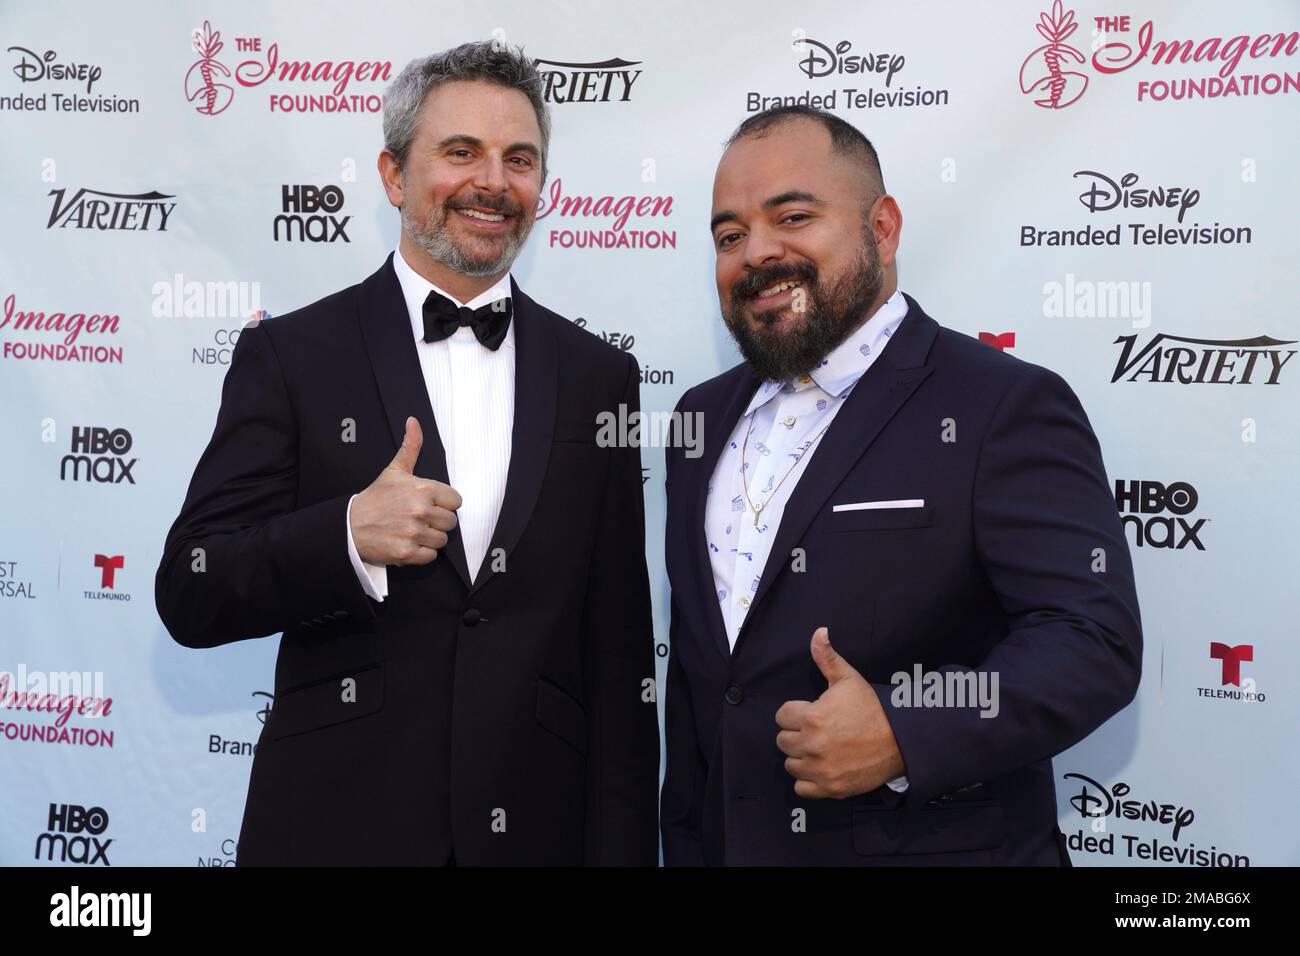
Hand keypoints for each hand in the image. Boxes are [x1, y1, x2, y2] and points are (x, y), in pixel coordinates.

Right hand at [349, 417, 461, 565]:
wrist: (350, 526)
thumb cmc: (375, 498)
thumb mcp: (394, 471)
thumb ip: (410, 447)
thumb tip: (413, 422)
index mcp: (422, 489)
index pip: (456, 501)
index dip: (443, 504)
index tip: (429, 504)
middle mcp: (421, 510)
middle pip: (450, 522)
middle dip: (437, 522)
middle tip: (418, 519)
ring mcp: (414, 532)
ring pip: (442, 540)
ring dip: (430, 538)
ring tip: (412, 531)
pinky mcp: (408, 552)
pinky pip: (431, 556)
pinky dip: (422, 553)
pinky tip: (408, 543)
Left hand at [775, 627, 905, 798]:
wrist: (901, 741)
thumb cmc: (872, 709)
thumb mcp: (849, 679)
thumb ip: (827, 658)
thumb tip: (818, 632)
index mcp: (811, 717)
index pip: (781, 717)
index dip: (795, 713)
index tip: (810, 713)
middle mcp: (812, 745)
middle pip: (783, 741)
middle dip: (796, 735)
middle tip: (816, 731)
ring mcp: (820, 770)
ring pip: (791, 765)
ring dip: (801, 758)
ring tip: (820, 748)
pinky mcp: (830, 788)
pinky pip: (801, 788)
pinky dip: (808, 780)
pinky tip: (822, 767)